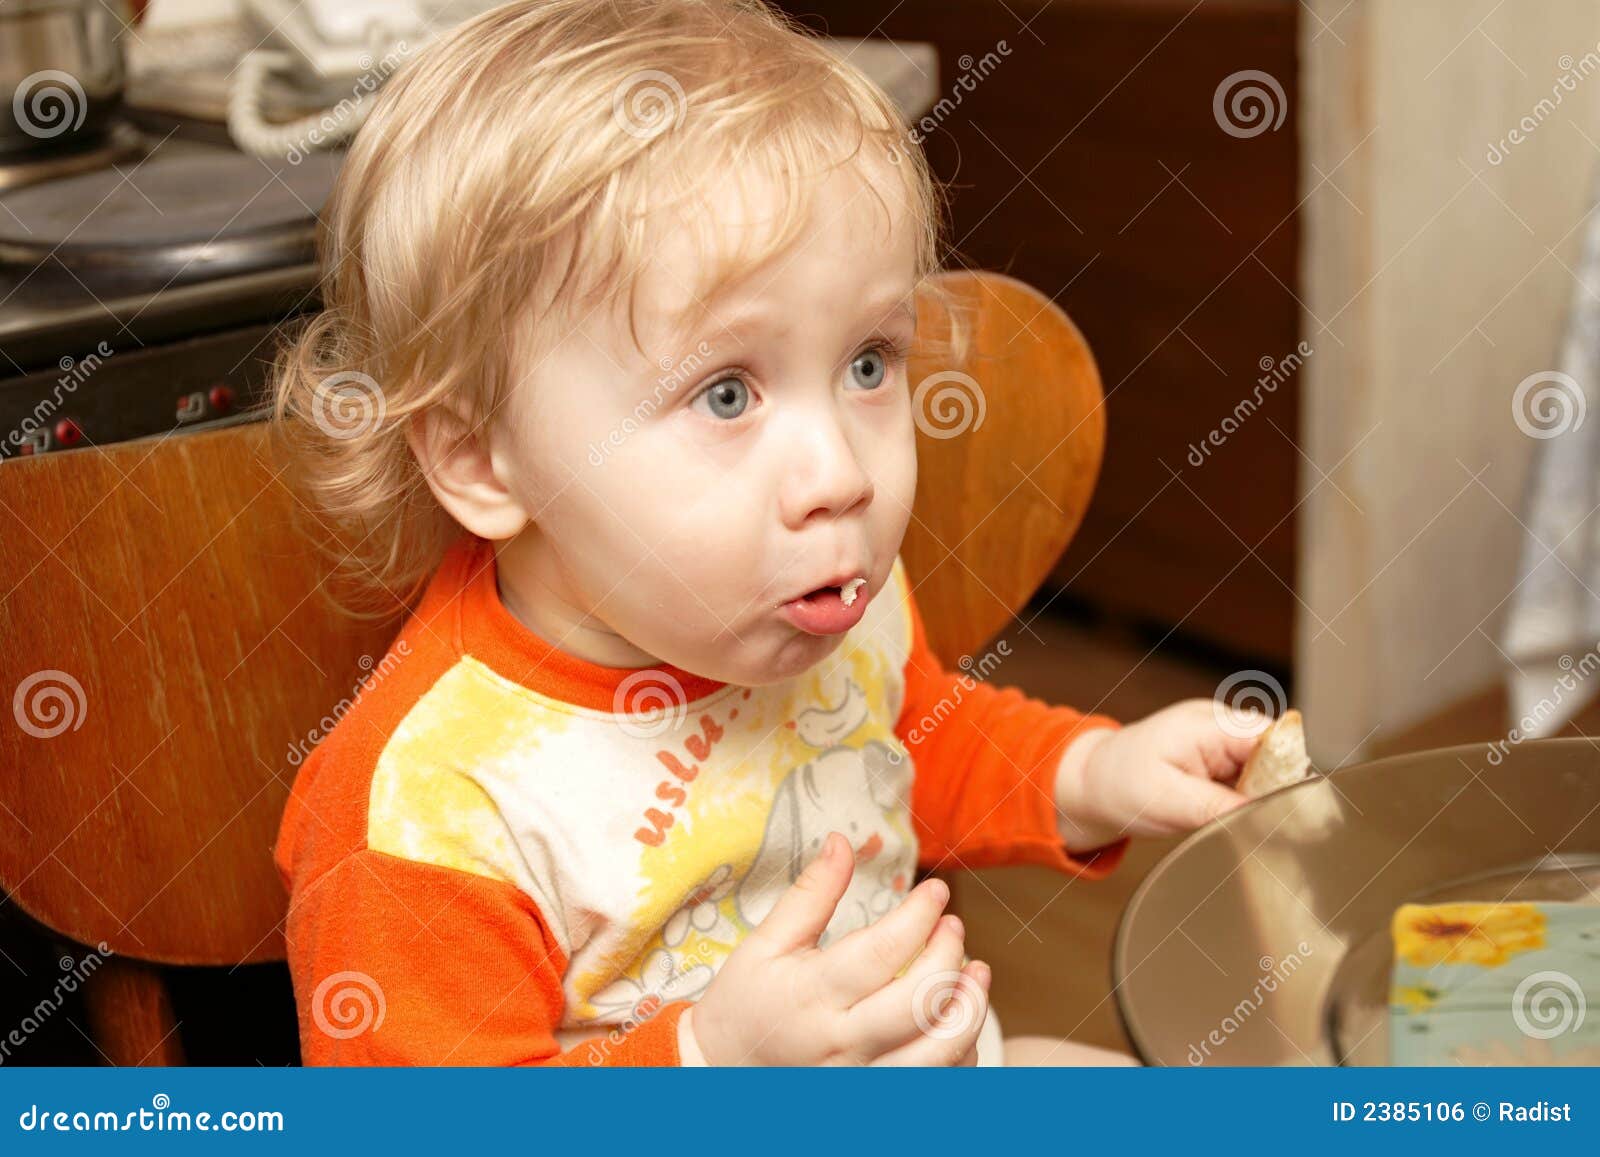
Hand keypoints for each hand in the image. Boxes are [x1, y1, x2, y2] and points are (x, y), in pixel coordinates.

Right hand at [678, 831, 990, 1065]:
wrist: (720, 1075)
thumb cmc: (745, 1004)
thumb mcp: (765, 943)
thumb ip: (810, 894)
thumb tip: (842, 840)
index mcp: (811, 995)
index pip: (882, 951)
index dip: (919, 915)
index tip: (937, 891)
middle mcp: (841, 1044)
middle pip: (919, 1003)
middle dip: (948, 956)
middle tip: (953, 926)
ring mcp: (862, 1080)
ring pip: (938, 1054)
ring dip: (969, 1009)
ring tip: (975, 973)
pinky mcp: (875, 1101)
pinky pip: (937, 1085)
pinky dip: (959, 1052)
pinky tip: (956, 1019)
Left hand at [1052, 699, 1272, 849]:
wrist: (1089, 784)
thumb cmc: (1118, 787)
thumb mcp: (1170, 803)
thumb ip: (1223, 807)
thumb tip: (1270, 817)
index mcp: (1209, 724)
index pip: (1275, 739)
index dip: (1288, 774)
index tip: (1284, 812)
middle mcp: (1219, 725)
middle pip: (1277, 754)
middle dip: (1273, 791)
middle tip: (1250, 823)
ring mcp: (1219, 740)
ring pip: (1266, 769)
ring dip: (1257, 798)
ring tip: (1225, 817)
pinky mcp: (1217, 757)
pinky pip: (1249, 777)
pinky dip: (1244, 799)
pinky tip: (1224, 814)